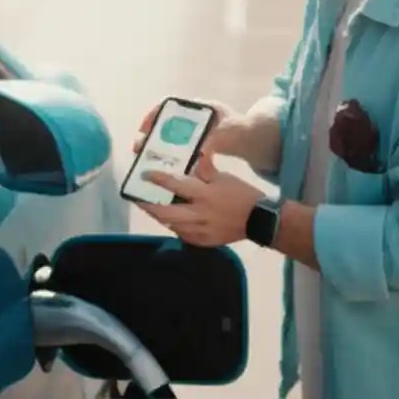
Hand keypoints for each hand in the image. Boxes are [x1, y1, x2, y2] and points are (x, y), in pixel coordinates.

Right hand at [131, 97, 240, 160]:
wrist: (250, 139)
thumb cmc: (239, 131)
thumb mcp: (228, 134)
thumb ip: (215, 141)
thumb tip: (200, 153)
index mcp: (198, 108)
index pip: (169, 105)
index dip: (153, 115)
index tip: (144, 129)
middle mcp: (190, 116)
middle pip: (163, 122)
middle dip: (149, 134)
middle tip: (138, 147)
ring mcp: (190, 129)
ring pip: (167, 135)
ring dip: (155, 146)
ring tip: (143, 159)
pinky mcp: (192, 143)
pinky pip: (175, 148)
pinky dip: (167, 155)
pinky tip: (161, 167)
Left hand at [138, 153, 263, 246]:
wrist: (259, 220)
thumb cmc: (242, 195)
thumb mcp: (224, 177)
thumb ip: (205, 169)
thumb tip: (192, 158)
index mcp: (204, 195)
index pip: (176, 185)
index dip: (158, 179)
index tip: (145, 174)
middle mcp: (198, 214)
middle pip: (166, 212)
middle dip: (149, 205)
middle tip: (138, 197)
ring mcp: (199, 231)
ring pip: (171, 225)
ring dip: (159, 216)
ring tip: (151, 207)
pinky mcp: (203, 242)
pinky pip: (182, 234)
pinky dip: (173, 226)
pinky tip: (170, 220)